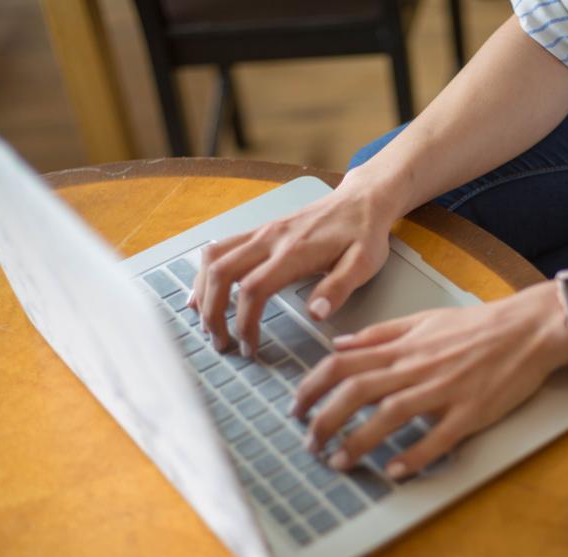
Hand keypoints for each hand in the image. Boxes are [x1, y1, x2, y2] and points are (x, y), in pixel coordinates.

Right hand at [188, 170, 401, 352]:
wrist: (362, 200)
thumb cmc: (364, 233)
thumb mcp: (363, 263)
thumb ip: (338, 288)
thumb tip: (315, 313)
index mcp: (294, 251)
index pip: (253, 289)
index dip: (245, 322)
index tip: (250, 346)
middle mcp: (271, 238)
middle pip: (221, 273)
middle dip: (213, 312)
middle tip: (220, 342)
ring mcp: (262, 232)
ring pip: (214, 259)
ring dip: (203, 292)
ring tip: (206, 322)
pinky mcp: (260, 231)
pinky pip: (220, 248)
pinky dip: (205, 272)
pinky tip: (203, 292)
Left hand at [292, 281, 567, 478]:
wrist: (528, 328)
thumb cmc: (477, 326)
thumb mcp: (423, 320)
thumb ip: (379, 334)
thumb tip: (339, 342)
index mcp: (403, 347)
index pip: (343, 363)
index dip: (313, 385)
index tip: (297, 406)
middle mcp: (416, 367)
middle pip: (357, 391)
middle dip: (325, 419)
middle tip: (309, 443)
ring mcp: (444, 390)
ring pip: (390, 415)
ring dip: (359, 442)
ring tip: (339, 462)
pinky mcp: (470, 411)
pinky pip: (438, 438)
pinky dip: (414, 456)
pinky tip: (396, 472)